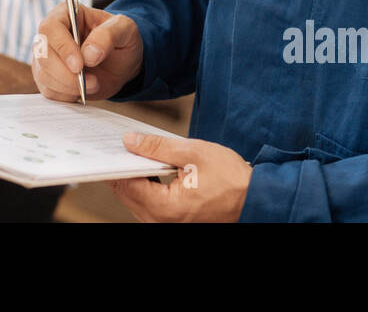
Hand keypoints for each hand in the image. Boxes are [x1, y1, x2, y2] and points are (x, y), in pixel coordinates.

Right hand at [31, 1, 142, 101]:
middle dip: (66, 74)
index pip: (50, 28)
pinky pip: (48, 91)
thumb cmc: (121, 39)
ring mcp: (46, 57)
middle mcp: (51, 35)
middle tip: (93, 81)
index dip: (62, 48)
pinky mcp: (48, 77)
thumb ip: (108, 36)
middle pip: (43, 55)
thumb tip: (89, 54)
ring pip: (43, 75)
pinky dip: (67, 95)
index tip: (79, 65)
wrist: (121, 62)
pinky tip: (83, 90)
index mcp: (66, 14)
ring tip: (94, 84)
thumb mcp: (125, 30)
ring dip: (69, 87)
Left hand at [108, 134, 251, 222]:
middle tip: (122, 145)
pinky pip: (148, 207)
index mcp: (165, 207)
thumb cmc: (231, 178)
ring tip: (137, 155)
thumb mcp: (193, 153)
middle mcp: (162, 222)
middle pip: (127, 195)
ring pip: (136, 202)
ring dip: (133, 180)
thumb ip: (157, 147)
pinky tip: (149, 171)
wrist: (256, 199)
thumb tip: (129, 141)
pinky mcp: (174, 223)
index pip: (126, 184)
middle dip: (123, 170)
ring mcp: (167, 225)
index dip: (117, 162)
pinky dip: (145, 189)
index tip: (111, 144)